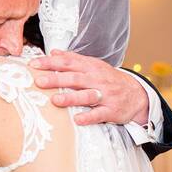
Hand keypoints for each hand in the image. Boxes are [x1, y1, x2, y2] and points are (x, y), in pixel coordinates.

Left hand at [29, 50, 148, 126]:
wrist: (137, 94)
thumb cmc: (110, 80)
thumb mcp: (94, 65)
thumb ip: (73, 59)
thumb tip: (53, 52)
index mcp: (91, 68)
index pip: (68, 63)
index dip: (51, 63)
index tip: (33, 65)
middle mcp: (97, 80)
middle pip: (75, 78)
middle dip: (56, 79)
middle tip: (39, 81)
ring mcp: (105, 95)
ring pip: (87, 96)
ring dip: (71, 98)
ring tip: (55, 101)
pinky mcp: (111, 110)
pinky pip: (99, 114)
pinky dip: (89, 117)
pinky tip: (78, 119)